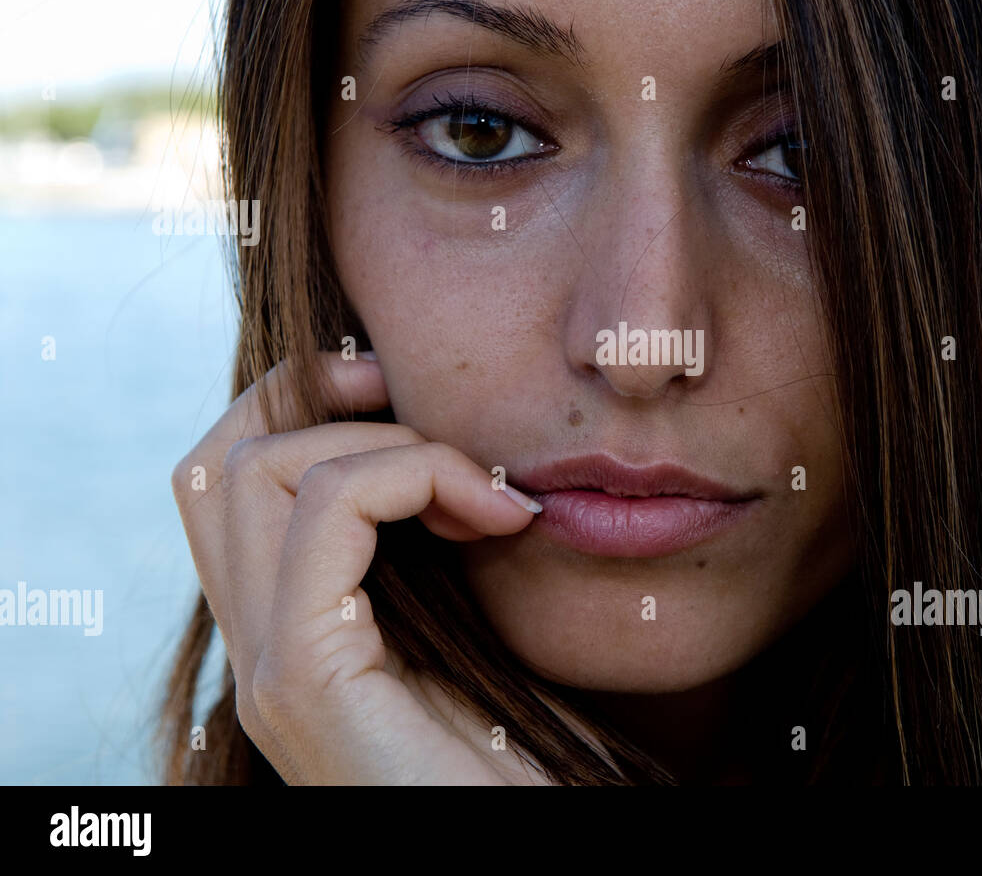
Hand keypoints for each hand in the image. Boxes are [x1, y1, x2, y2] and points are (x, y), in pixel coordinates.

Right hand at [171, 351, 548, 783]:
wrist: (533, 844)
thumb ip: (432, 558)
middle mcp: (257, 648)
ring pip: (251, 472)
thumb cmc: (520, 756)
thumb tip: (460, 465)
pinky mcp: (306, 681)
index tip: (404, 391)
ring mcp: (269, 667)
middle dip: (310, 393)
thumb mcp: (467, 630)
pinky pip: (327, 518)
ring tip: (483, 491)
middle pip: (213, 463)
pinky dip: (413, 477)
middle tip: (407, 387)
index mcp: (290, 632)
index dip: (301, 404)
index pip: (228, 481)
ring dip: (385, 441)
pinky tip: (497, 519)